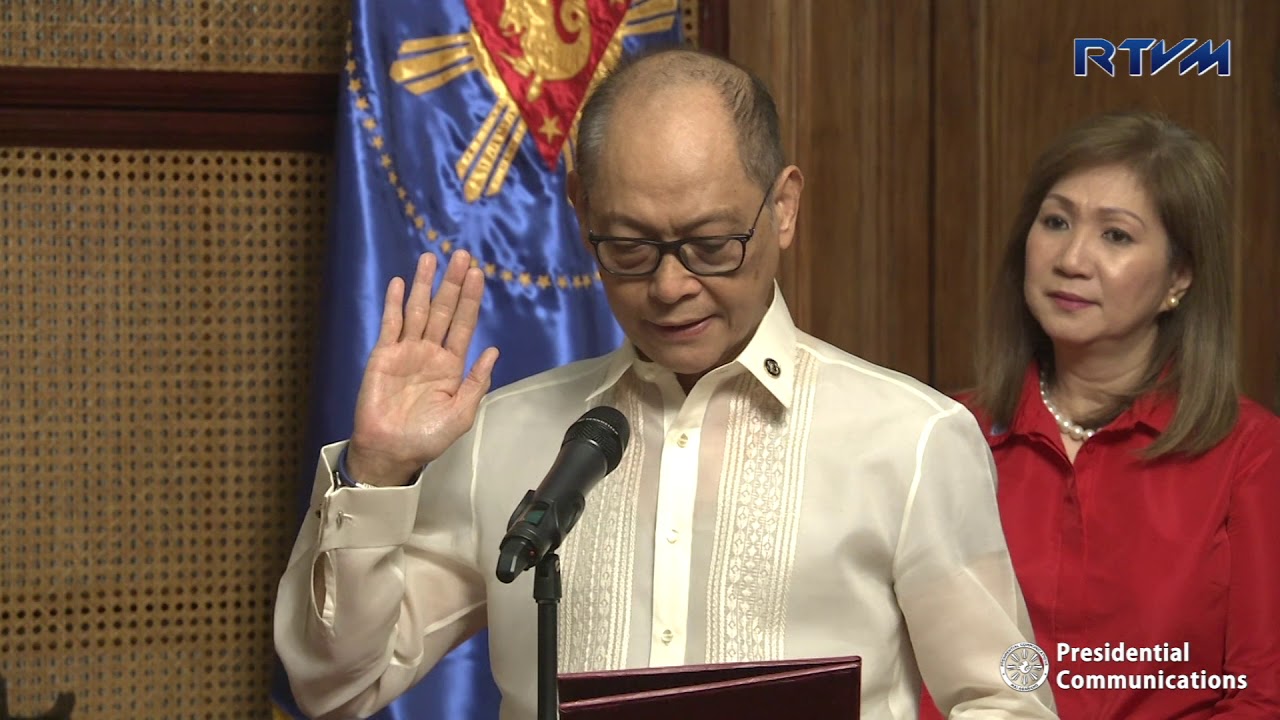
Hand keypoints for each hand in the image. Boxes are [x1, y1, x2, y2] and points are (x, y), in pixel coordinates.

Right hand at [346, 251, 498, 485]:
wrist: (391, 451)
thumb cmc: (427, 437)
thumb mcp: (462, 413)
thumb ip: (477, 382)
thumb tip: (494, 350)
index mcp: (452, 365)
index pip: (464, 325)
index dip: (470, 299)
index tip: (478, 274)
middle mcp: (430, 352)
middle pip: (444, 310)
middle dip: (452, 283)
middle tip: (461, 255)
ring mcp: (406, 351)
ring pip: (417, 310)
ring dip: (424, 284)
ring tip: (431, 258)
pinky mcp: (383, 355)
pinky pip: (390, 324)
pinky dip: (393, 303)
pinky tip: (399, 283)